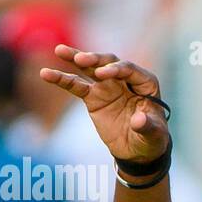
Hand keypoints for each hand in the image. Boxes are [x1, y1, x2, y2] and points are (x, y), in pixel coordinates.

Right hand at [39, 47, 169, 164]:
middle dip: (96, 60)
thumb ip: (147, 127)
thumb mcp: (154, 136)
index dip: (116, 69)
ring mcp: (108, 86)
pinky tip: (46, 74)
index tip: (101, 74)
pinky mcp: (93, 96)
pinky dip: (62, 80)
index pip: (130, 70)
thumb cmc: (151, 140)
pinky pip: (76, 86)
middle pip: (109, 63)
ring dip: (75, 58)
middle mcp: (126, 80)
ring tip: (59, 50)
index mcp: (146, 83)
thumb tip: (138, 120)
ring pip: (90, 68)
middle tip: (80, 60)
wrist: (137, 151)